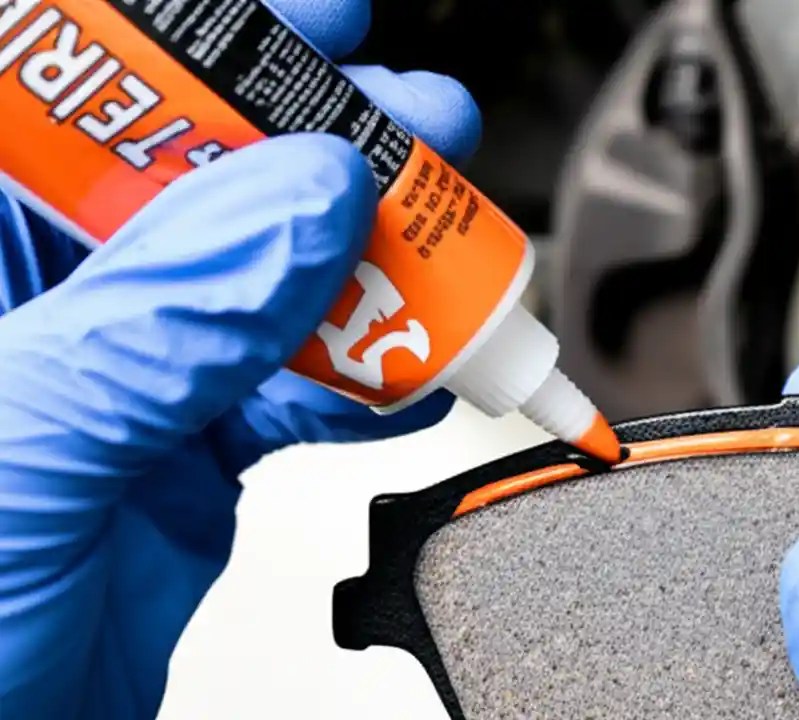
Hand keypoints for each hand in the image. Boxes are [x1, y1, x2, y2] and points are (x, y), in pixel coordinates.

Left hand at [0, 1, 479, 716]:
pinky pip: (294, 387)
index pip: (78, 101)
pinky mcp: (180, 456)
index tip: (317, 23)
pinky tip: (417, 367)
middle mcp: (44, 304)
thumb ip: (163, 317)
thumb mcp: (15, 449)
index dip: (200, 44)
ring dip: (370, 267)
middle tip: (417, 130)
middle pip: (199, 176)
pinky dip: (371, 380)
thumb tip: (307, 198)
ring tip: (449, 251)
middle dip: (320, 143)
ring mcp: (121, 379)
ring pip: (267, 281)